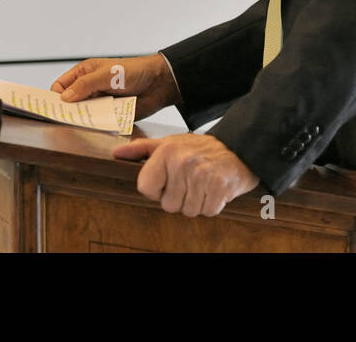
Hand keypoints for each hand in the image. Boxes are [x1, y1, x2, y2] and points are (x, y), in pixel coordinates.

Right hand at [50, 54, 179, 119]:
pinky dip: (96, 125)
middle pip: (69, 103)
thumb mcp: (107, 74)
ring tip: (81, 124)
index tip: (51, 109)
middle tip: (63, 120)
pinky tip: (96, 127)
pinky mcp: (110, 115)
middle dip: (66, 111)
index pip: (60, 87)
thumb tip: (65, 98)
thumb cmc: (134, 71)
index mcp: (84, 73)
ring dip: (82, 119)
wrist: (159, 84)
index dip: (55, 97)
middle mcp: (89, 89)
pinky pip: (98, 123)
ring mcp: (99, 102)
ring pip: (83, 115)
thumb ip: (86, 85)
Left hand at [112, 134, 260, 216]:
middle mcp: (183, 162)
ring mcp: (202, 175)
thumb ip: (141, 149)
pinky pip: (208, 212)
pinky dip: (212, 205)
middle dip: (180, 198)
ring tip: (203, 185)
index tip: (168, 181)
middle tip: (191, 182)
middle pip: (168, 205)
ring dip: (196, 202)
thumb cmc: (200, 149)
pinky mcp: (220, 187)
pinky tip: (214, 189)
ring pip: (188, 211)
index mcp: (167, 151)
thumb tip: (116, 153)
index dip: (157, 190)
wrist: (238, 148)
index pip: (146, 188)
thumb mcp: (169, 143)